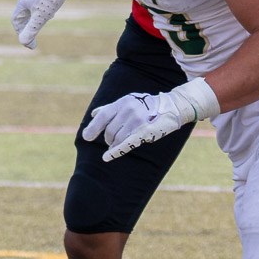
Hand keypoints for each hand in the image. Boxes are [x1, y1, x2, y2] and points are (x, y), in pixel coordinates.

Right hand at [11, 0, 76, 49]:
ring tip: (43, 24)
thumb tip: (23, 42)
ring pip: (32, 9)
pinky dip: (42, 11)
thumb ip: (31, 30)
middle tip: (34, 35)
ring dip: (35, 19)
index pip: (16, 20)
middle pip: (23, 15)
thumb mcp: (40, 18)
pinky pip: (39, 3)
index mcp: (22, 2)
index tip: (28, 41)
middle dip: (28, 26)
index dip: (20, 32)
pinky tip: (52, 11)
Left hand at [82, 86, 208, 161]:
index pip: (102, 117)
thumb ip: (110, 108)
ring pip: (117, 138)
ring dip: (115, 144)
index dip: (93, 128)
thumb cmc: (146, 105)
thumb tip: (93, 114)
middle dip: (108, 139)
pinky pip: (127, 143)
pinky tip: (106, 157)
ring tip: (118, 144)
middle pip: (109, 131)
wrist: (171, 106)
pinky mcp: (145, 132)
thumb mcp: (127, 101)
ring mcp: (137, 121)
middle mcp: (128, 110)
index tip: (86, 137)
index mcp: (122, 103)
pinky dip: (115, 152)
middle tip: (111, 141)